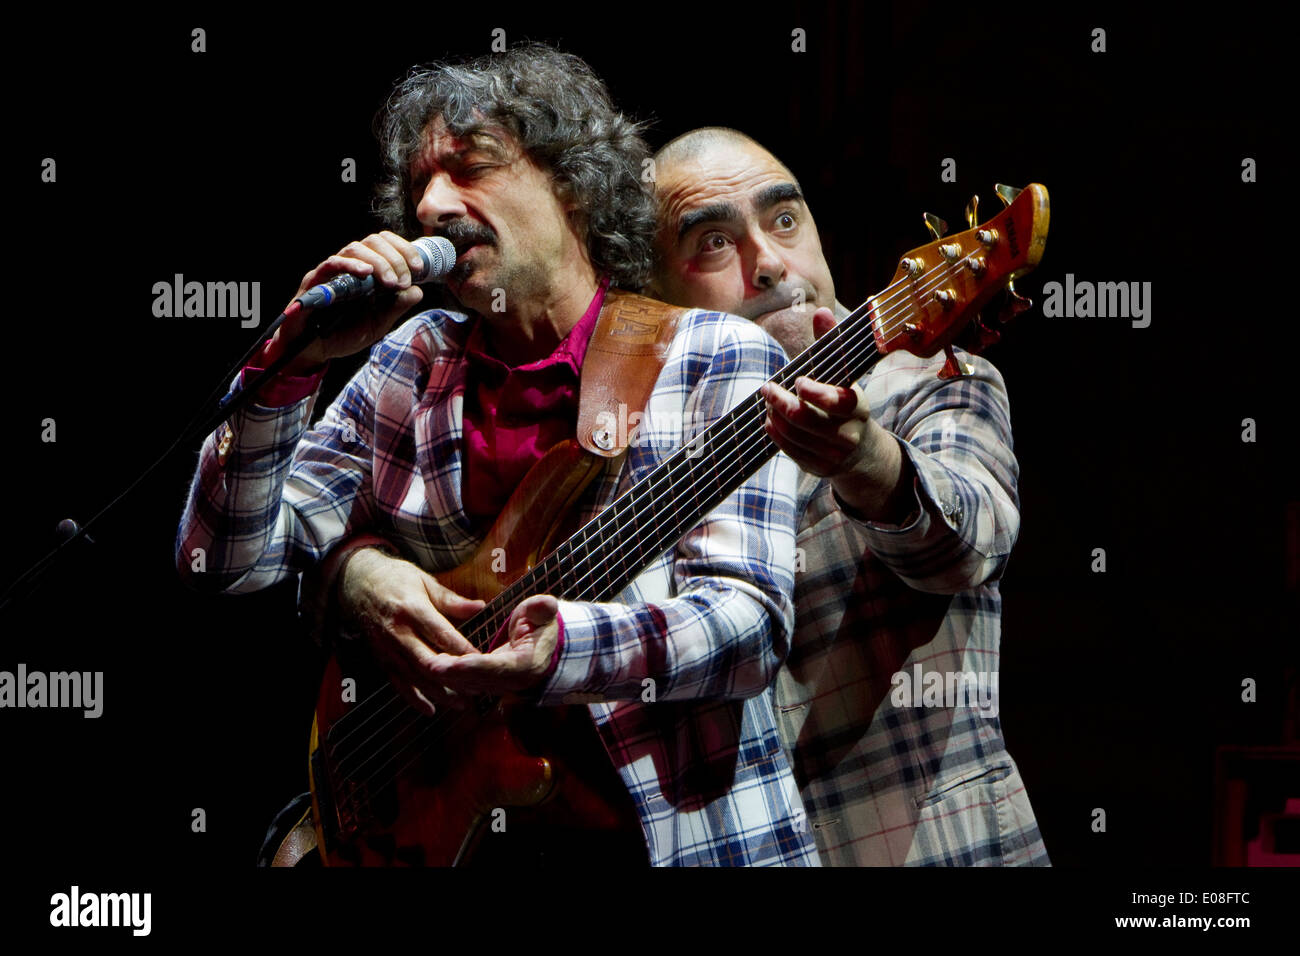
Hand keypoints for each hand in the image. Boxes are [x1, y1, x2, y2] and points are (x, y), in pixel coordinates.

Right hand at [263, 231, 428, 375]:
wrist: (316, 350)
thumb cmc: (345, 333)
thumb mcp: (379, 322)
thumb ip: (396, 306)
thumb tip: (418, 290)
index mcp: (368, 271)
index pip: (387, 244)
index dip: (405, 250)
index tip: (419, 269)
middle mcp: (351, 266)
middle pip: (374, 241)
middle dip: (396, 257)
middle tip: (404, 280)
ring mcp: (333, 271)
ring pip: (355, 248)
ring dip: (379, 262)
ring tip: (390, 282)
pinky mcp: (315, 281)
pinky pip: (331, 264)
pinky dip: (350, 264)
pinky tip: (365, 273)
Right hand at [339, 547, 484, 715]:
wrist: (356, 582)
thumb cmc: (396, 578)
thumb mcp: (424, 582)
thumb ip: (452, 600)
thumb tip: (480, 607)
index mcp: (412, 609)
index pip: (442, 634)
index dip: (463, 650)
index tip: (484, 661)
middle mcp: (398, 632)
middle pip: (428, 662)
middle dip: (453, 679)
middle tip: (477, 690)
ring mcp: (387, 648)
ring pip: (415, 678)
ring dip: (438, 694)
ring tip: (462, 704)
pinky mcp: (380, 658)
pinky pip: (397, 683)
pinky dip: (413, 698)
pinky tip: (430, 710)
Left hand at [424, 595, 560, 696]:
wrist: (546, 643)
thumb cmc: (541, 623)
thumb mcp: (544, 612)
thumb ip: (542, 609)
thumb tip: (545, 604)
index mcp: (528, 664)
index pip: (498, 666)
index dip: (476, 665)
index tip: (456, 662)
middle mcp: (513, 680)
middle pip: (479, 679)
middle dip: (454, 673)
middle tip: (430, 665)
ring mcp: (502, 686)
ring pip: (470, 685)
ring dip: (448, 677)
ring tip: (426, 665)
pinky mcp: (491, 685)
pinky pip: (467, 685)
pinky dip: (450, 679)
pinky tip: (432, 671)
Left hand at [759, 307, 912, 521]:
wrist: (861, 451)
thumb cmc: (844, 402)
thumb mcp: (843, 375)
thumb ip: (831, 343)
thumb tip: (822, 311)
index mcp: (858, 408)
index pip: (838, 402)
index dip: (816, 392)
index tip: (798, 380)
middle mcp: (848, 434)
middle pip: (807, 419)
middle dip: (781, 401)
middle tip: (768, 387)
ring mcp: (833, 454)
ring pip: (794, 435)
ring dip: (774, 415)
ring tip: (768, 400)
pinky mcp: (818, 467)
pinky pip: (789, 450)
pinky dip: (775, 432)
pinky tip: (770, 418)